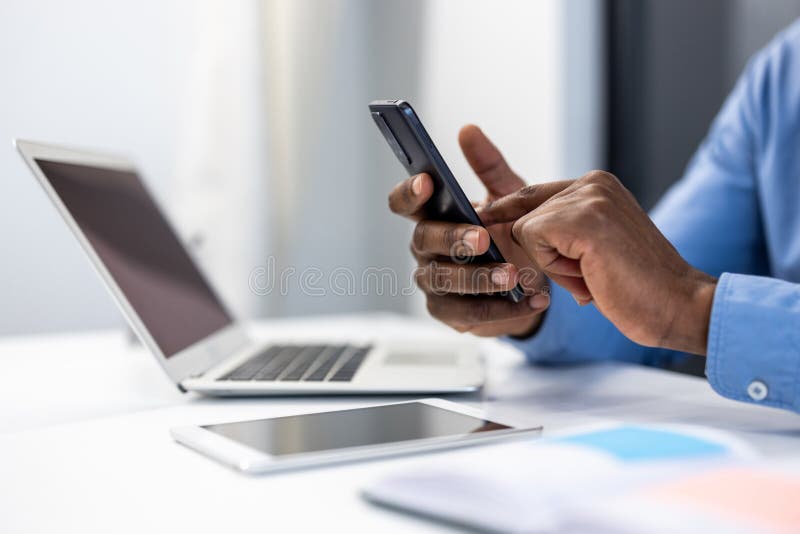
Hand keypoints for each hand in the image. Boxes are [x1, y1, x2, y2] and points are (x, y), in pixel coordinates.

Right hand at [388, 125, 548, 336]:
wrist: (528, 282)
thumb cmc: (509, 235)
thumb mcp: (506, 198)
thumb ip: (488, 167)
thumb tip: (468, 129)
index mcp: (432, 215)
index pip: (404, 202)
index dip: (409, 192)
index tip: (427, 181)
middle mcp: (425, 248)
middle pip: (424, 240)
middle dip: (453, 238)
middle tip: (483, 239)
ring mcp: (433, 281)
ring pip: (443, 279)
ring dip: (478, 278)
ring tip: (513, 275)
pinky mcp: (448, 312)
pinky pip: (467, 312)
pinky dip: (500, 308)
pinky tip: (529, 299)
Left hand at [479, 170, 716, 353]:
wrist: (678, 305)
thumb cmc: (634, 287)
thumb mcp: (588, 250)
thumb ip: (558, 232)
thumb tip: (505, 228)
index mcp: (596, 187)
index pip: (531, 193)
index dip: (505, 210)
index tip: (482, 214)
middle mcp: (592, 183)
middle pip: (522, 211)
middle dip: (542, 252)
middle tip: (588, 272)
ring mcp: (589, 196)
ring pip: (526, 228)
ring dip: (552, 263)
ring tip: (592, 273)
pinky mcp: (583, 217)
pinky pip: (532, 239)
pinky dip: (554, 267)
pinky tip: (589, 274)